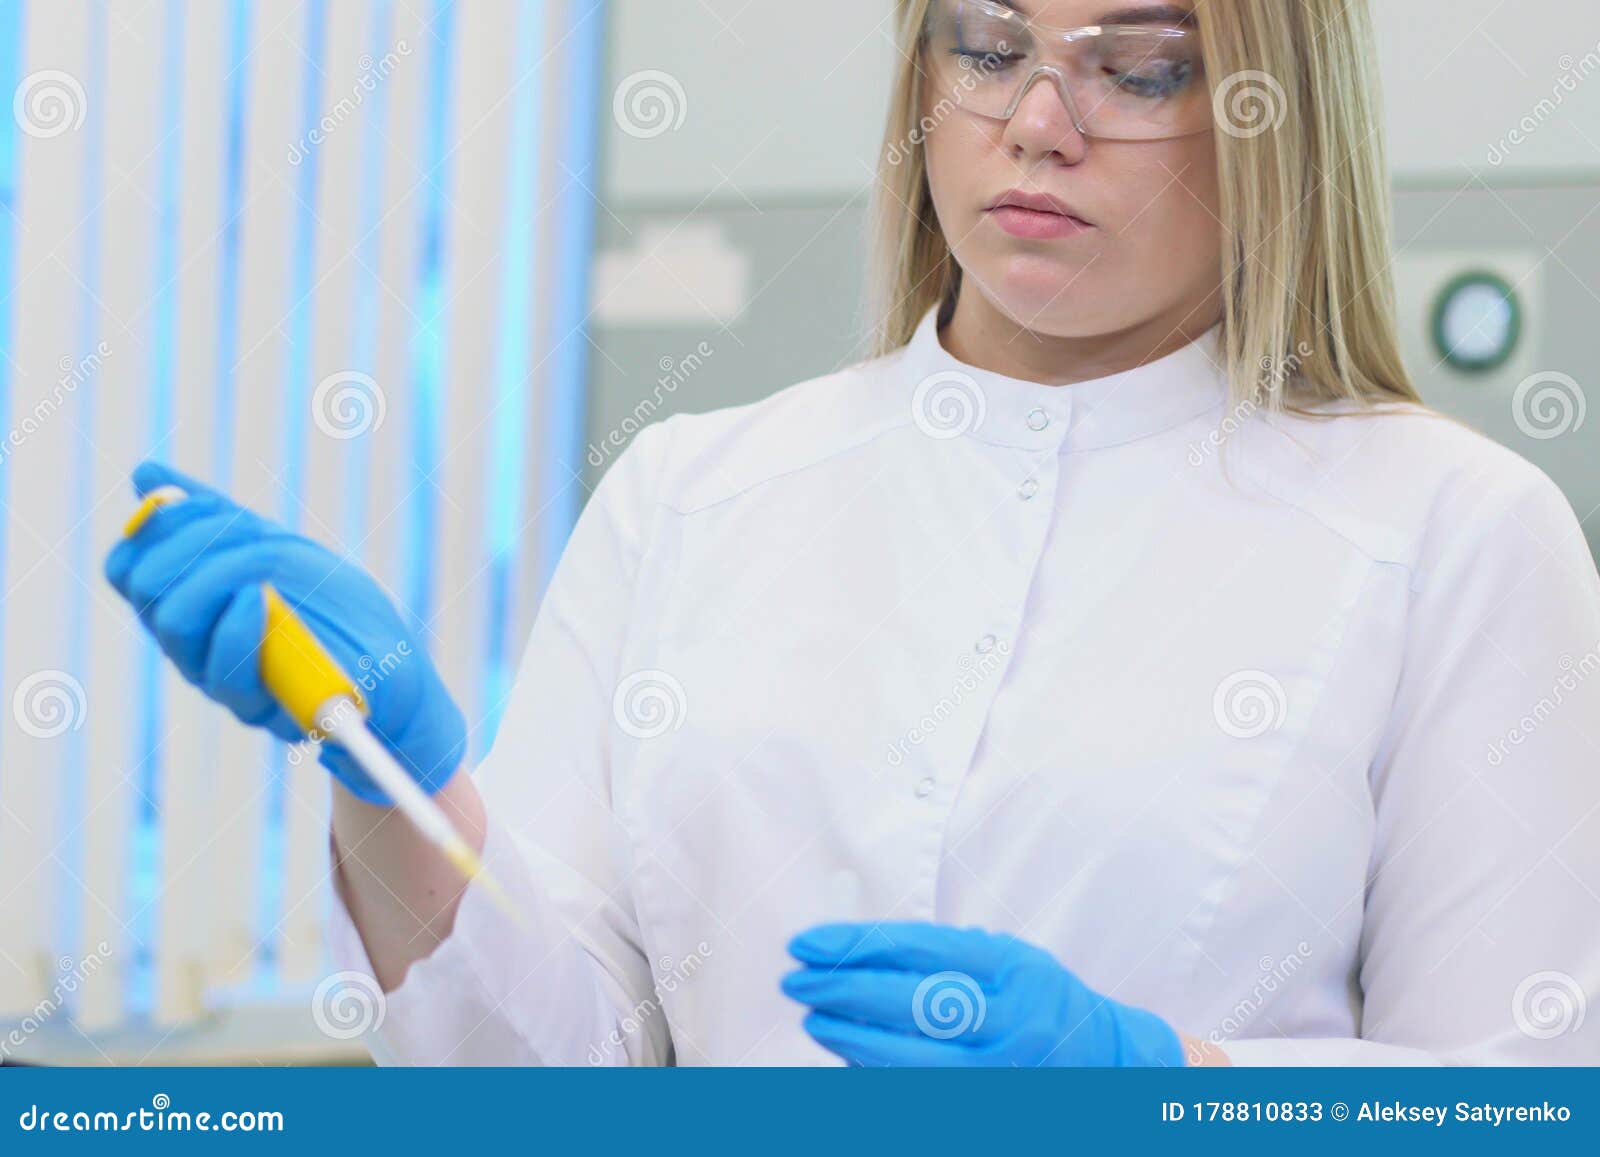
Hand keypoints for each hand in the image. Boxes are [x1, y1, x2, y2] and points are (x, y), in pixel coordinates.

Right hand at [103, 460, 466, 803]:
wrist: (392, 665)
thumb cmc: (331, 604)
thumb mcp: (273, 546)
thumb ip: (212, 518)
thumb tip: (146, 474)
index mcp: (183, 604)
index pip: (127, 568)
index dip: (156, 525)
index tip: (210, 504)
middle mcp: (189, 645)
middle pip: (146, 588)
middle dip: (196, 540)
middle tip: (252, 529)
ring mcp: (219, 679)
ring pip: (175, 623)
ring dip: (220, 572)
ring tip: (267, 559)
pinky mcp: (259, 709)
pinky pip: (224, 671)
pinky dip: (237, 624)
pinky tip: (260, 598)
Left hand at [782, 921, 1186, 1066]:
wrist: (1112, 1066)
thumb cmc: (1041, 1001)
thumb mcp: (1007, 960)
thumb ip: (942, 955)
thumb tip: (853, 955)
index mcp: (1015, 969)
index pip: (919, 950)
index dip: (855, 944)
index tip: (806, 943)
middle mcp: (1014, 1022)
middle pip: (910, 1004)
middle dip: (842, 990)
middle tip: (796, 981)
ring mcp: (1004, 1075)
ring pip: (911, 1061)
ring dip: (852, 1041)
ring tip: (815, 1021)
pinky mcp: (991, 1111)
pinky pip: (921, 1097)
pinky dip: (878, 1079)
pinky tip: (848, 1064)